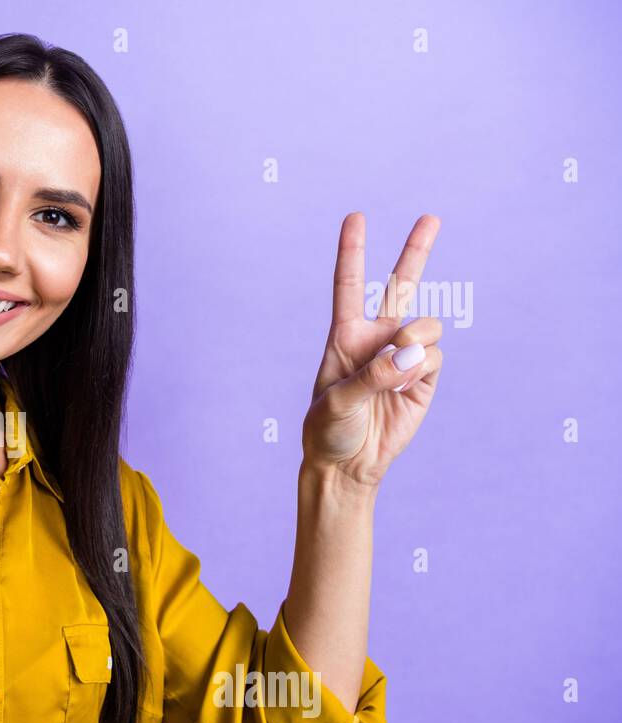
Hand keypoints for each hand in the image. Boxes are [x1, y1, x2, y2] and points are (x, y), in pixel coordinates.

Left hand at [301, 212, 444, 489]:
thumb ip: (371, 376)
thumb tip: (411, 354)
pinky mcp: (424, 378)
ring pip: (427, 324)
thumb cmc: (329, 430)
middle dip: (416, 250)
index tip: (355, 217)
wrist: (348, 464)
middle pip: (401, 285)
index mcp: (345, 336)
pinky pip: (434, 356)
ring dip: (418, 337)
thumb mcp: (336, 403)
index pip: (349, 286)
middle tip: (431, 217)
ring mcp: (404, 356)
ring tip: (402, 363)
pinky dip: (423, 366)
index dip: (352, 251)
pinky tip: (408, 385)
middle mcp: (377, 339)